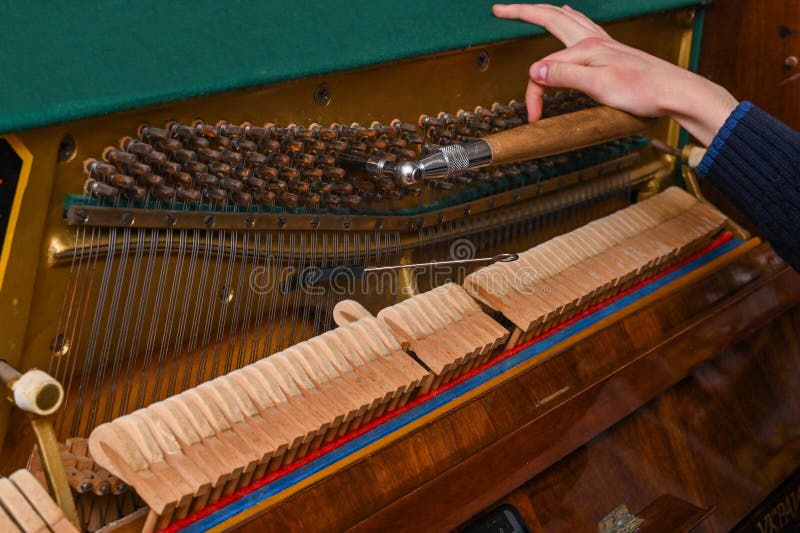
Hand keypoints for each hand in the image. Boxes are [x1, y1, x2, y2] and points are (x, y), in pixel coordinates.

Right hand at [492, 4, 738, 144]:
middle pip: (550, 18)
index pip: (546, 69)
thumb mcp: (599, 86)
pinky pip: (582, 26)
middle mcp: (593, 40)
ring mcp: (603, 43)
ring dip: (544, 12)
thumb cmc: (643, 92)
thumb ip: (565, 76)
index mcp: (587, 48)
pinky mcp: (611, 51)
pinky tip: (570, 18)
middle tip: (499, 9)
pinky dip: (568, 19)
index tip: (533, 116)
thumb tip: (535, 70)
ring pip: (566, 19)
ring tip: (527, 9)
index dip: (534, 93)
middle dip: (523, 12)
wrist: (675, 93)